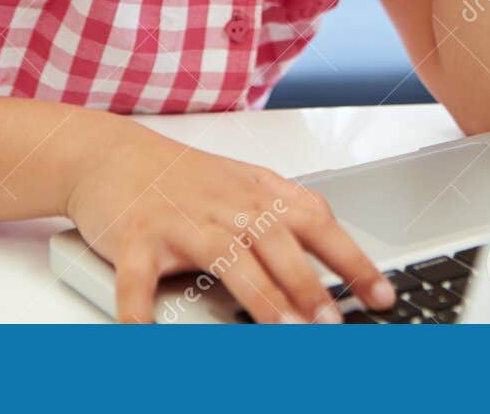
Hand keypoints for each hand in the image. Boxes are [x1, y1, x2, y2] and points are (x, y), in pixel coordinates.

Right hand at [65, 122, 396, 322]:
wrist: (109, 154)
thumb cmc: (180, 177)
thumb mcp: (241, 182)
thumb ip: (284, 210)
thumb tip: (334, 242)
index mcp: (255, 192)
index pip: (317, 223)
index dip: (352, 260)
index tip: (380, 295)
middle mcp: (223, 204)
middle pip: (276, 242)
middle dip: (308, 285)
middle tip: (333, 324)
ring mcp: (180, 220)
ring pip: (227, 257)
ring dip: (259, 295)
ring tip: (283, 330)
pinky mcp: (135, 238)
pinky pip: (139, 279)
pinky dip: (143, 311)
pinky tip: (150, 336)